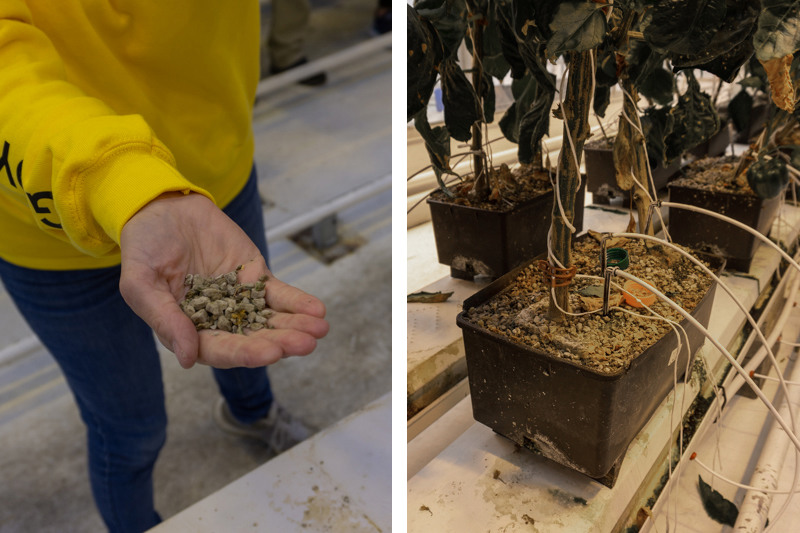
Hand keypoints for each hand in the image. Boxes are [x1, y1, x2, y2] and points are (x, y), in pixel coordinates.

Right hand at [119, 192, 328, 368]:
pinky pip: (280, 295)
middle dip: (280, 342)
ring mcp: (240, 300)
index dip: (246, 353)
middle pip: (254, 338)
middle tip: (305, 343)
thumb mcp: (141, 283)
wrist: (161, 209)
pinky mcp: (256, 278)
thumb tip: (188, 359)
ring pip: (272, 320)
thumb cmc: (143, 248)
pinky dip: (299, 303)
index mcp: (188, 332)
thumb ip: (165, 319)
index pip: (220, 350)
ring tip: (318, 330)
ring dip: (296, 327)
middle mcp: (218, 322)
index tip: (271, 353)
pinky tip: (317, 311)